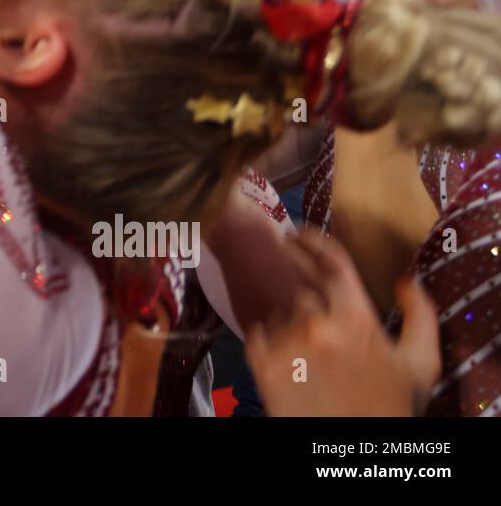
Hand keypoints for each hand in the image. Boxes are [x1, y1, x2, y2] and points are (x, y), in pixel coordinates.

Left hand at [245, 231, 439, 415]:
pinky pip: (258, 332)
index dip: (312, 240)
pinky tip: (289, 363)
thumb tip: (406, 281)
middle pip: (305, 294)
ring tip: (311, 361)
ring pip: (281, 314)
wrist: (351, 447)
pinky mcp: (261, 363)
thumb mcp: (419, 364)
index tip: (296, 232)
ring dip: (292, 328)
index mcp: (356, 318)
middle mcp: (317, 323)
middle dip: (313, 310)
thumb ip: (420, 316)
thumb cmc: (388, 406)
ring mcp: (286, 342)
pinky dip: (269, 341)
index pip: (330, 262)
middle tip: (324, 340)